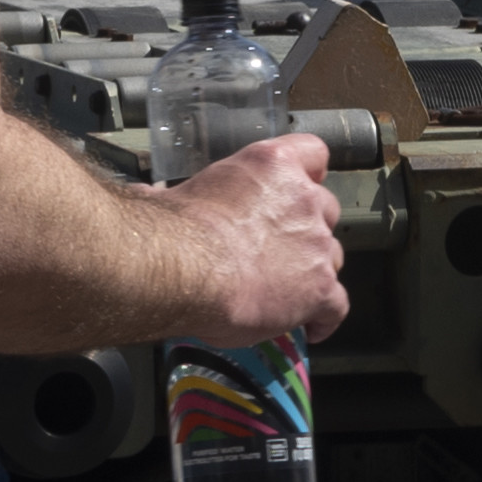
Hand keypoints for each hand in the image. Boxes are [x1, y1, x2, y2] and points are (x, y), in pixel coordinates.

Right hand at [168, 133, 351, 339]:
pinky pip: (336, 306)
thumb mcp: (177, 196)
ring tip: (293, 292)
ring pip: (333, 257)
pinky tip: (313, 328)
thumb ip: (178, 196)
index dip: (310, 175)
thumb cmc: (175, 230)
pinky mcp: (319, 287)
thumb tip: (146, 194)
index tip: (304, 187)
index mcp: (272, 165)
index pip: (312, 154)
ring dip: (316, 272)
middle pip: (326, 210)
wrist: (186, 267)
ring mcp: (316, 243)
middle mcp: (303, 198)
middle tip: (285, 249)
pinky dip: (326, 318)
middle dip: (310, 230)